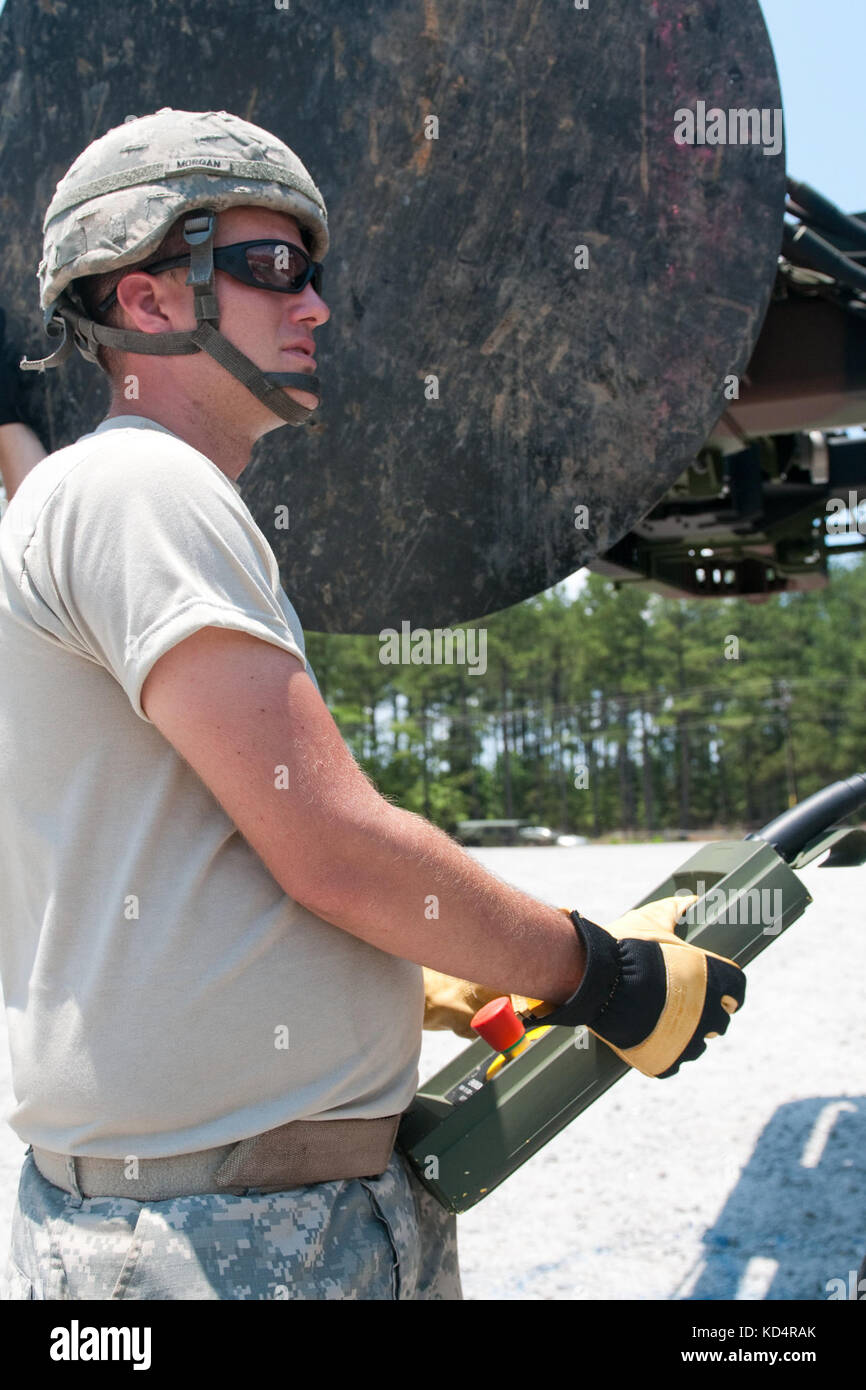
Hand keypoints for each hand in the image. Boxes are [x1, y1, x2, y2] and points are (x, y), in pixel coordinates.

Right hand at [527, 895, 745, 1077]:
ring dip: (685, 1035)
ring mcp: (688, 1040)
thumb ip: (672, 910)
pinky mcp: (667, 1060)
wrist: (597, 979)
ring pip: (698, 1045)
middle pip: (720, 1021)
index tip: (714, 989)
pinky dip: (664, 1054)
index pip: (738, 990)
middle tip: (679, 1004)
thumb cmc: (626, 948)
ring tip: (660, 1021)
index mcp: (713, 978)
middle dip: (705, 1014)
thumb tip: (689, 899)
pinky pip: (674, 1063)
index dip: (727, 989)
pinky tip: (650, 1038)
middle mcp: (708, 1012)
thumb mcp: (650, 921)